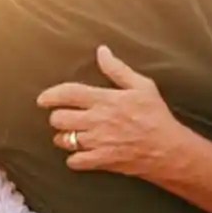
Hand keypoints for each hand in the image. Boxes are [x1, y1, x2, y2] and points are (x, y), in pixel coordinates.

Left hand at [37, 46, 189, 177]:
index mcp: (105, 100)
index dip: (50, 95)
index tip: (42, 100)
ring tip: (71, 135)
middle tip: (63, 118)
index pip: (68, 93)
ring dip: (63, 137)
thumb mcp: (142, 86)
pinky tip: (80, 153)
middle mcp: (97, 121)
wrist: (168, 149)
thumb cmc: (156, 116)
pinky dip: (73, 158)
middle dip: (57, 117)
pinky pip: (74, 161)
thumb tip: (102, 51)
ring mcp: (98, 142)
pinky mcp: (101, 160)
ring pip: (64, 140)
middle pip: (60, 118)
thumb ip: (117, 69)